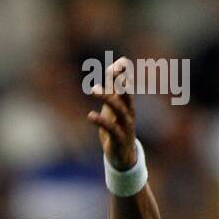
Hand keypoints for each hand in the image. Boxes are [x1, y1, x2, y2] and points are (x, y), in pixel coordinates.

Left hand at [87, 56, 137, 171]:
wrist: (121, 156)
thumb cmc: (116, 128)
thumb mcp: (112, 107)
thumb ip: (112, 89)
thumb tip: (114, 67)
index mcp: (126, 104)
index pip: (126, 85)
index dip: (124, 74)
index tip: (120, 61)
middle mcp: (128, 113)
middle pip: (126, 95)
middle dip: (120, 82)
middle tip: (112, 71)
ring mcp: (126, 126)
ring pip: (120, 110)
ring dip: (107, 98)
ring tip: (93, 89)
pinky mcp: (120, 139)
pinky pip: (111, 129)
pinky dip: (101, 121)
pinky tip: (90, 115)